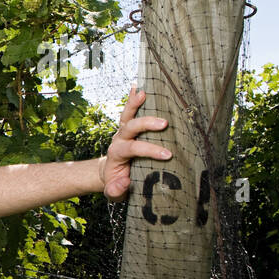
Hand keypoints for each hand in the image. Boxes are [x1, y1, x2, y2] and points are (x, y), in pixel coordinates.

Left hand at [100, 84, 171, 201]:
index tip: (167, 155)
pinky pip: (129, 111)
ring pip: (127, 115)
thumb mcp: (115, 192)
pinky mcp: (128, 127)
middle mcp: (119, 139)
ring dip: (134, 103)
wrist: (110, 174)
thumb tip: (121, 183)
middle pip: (130, 128)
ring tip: (144, 92)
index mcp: (117, 154)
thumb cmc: (117, 183)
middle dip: (146, 124)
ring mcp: (123, 132)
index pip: (132, 149)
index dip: (148, 150)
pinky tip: (137, 85)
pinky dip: (132, 98)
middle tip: (164, 124)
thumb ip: (116, 190)